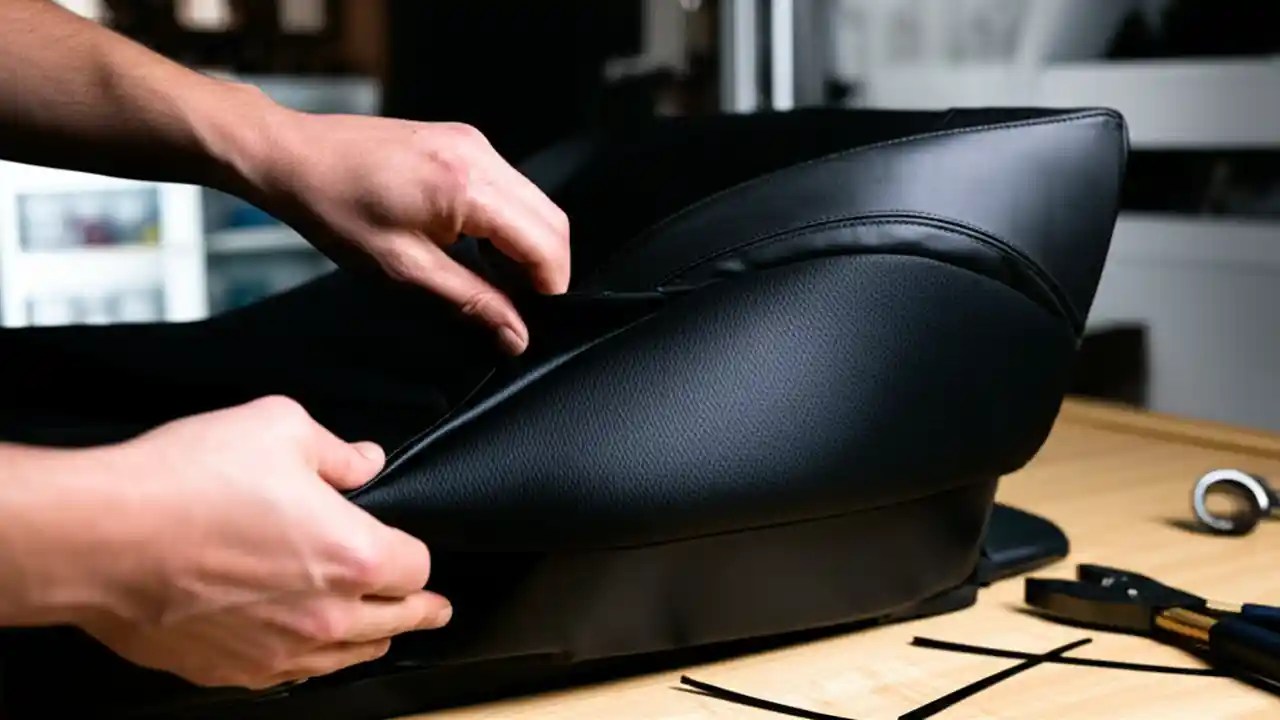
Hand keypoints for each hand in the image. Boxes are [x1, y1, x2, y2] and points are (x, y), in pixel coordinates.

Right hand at [75, 396, 448, 689]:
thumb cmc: (184, 482)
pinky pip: (290, 676)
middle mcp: (326, 616)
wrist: (99, 539)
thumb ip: (335, 450)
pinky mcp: (231, 670)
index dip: (417, 554)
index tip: (413, 551)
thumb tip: (364, 461)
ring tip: (383, 634)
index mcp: (352, 556)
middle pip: (396, 622)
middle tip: (434, 610)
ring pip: (349, 658)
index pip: (416, 566)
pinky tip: (308, 651)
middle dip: (419, 610)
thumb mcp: (279, 428)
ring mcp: (278, 651)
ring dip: (372, 641)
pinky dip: (310, 662)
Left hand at [238, 110, 570, 355]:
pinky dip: (509, 224)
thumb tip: (516, 335)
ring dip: (527, 248)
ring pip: (536, 204)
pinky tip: (478, 249)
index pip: (545, 243)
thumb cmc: (334, 209)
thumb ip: (470, 301)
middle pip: (553, 221)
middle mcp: (480, 156)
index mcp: (467, 187)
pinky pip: (511, 189)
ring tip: (494, 282)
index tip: (531, 321)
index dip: (550, 289)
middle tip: (517, 308)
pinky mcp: (464, 143)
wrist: (294, 156)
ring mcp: (474, 144)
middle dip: (545, 271)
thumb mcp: (404, 269)